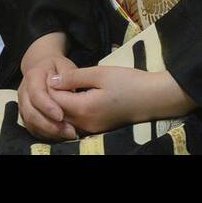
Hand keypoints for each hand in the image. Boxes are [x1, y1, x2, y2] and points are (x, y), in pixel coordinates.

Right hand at [17, 33, 77, 140]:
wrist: (41, 66)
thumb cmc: (56, 67)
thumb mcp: (65, 65)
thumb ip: (68, 77)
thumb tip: (70, 92)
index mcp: (33, 76)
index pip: (37, 94)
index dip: (47, 107)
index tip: (61, 116)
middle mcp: (24, 91)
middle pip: (31, 112)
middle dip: (49, 125)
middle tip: (69, 131)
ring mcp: (23, 104)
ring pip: (30, 123)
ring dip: (48, 132)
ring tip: (67, 134)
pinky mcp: (25, 114)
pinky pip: (32, 128)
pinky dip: (45, 134)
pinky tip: (60, 135)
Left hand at [48, 66, 195, 135]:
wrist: (152, 98)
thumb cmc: (128, 82)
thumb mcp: (100, 73)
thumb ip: (74, 77)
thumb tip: (52, 80)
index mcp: (84, 109)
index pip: (54, 101)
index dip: (49, 87)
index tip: (50, 72)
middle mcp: (85, 124)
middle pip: (57, 114)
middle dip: (51, 98)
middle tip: (53, 79)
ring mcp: (91, 129)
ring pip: (65, 120)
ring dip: (60, 106)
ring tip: (63, 87)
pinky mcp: (97, 130)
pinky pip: (76, 123)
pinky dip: (70, 112)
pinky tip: (74, 98)